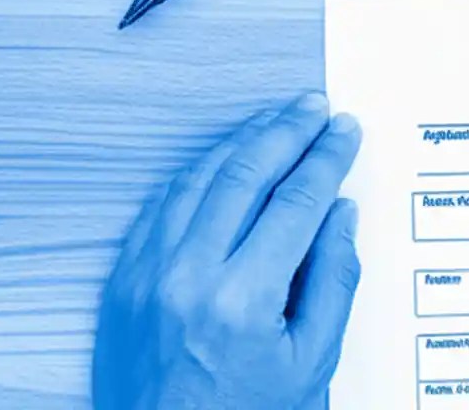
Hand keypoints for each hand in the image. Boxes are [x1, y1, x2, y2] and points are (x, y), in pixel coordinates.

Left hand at [93, 93, 362, 409]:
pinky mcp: (123, 278)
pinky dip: (198, 172)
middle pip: (245, 174)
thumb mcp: (311, 361)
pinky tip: (224, 158)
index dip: (326, 158)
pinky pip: (161, 204)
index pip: (296, 202)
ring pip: (199, 178)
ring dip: (241, 141)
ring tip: (276, 120)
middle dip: (287, 131)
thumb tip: (340, 214)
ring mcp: (147, 273)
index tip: (345, 133)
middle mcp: (188, 277)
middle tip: (314, 107)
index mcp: (243, 300)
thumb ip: (333, 281)